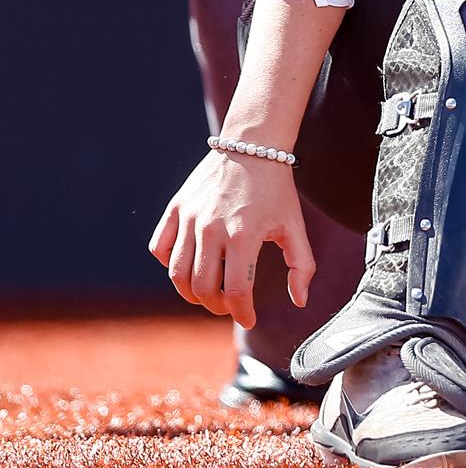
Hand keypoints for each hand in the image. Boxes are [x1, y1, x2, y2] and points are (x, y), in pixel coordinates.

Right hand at [150, 149, 315, 327]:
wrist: (253, 148)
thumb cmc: (277, 191)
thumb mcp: (295, 227)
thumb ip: (301, 265)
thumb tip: (300, 301)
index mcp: (244, 236)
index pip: (236, 291)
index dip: (242, 313)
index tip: (249, 319)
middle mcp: (212, 229)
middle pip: (202, 288)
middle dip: (216, 306)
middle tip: (228, 306)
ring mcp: (190, 218)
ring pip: (177, 274)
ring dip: (191, 293)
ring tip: (208, 294)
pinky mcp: (176, 208)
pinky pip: (161, 248)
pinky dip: (169, 265)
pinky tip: (189, 267)